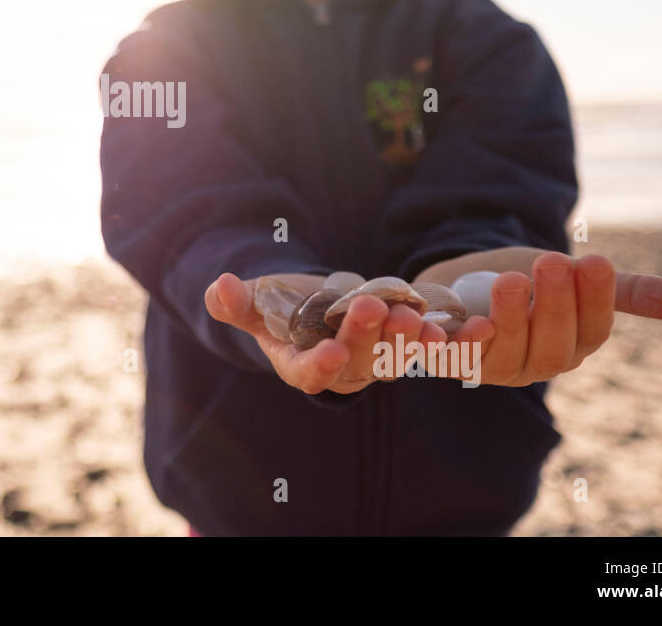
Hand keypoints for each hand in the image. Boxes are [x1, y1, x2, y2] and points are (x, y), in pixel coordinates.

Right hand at [205, 272, 450, 394]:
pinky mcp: (400, 343)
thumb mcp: (255, 302)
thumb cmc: (279, 305)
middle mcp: (341, 369)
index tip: (329, 352)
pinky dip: (432, 338)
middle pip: (356, 361)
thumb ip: (236, 303)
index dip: (319, 366)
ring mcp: (374, 359)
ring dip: (404, 340)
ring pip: (392, 356)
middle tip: (370, 307)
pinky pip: (418, 345)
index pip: (309, 374)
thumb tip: (218, 288)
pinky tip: (443, 325)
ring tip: (411, 316)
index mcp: (301, 364)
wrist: (316, 302)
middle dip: (365, 336)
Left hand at [447, 252, 661, 385]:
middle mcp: (539, 363)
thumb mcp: (572, 276)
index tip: (595, 260)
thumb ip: (627, 290)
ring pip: (510, 353)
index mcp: (574, 343)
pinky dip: (465, 345)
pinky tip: (472, 322)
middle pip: (555, 345)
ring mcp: (497, 367)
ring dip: (513, 317)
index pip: (594, 330)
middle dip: (555, 305)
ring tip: (511, 279)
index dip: (596, 299)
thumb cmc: (524, 279)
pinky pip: (460, 362)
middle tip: (554, 262)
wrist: (456, 279)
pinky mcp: (454, 362)